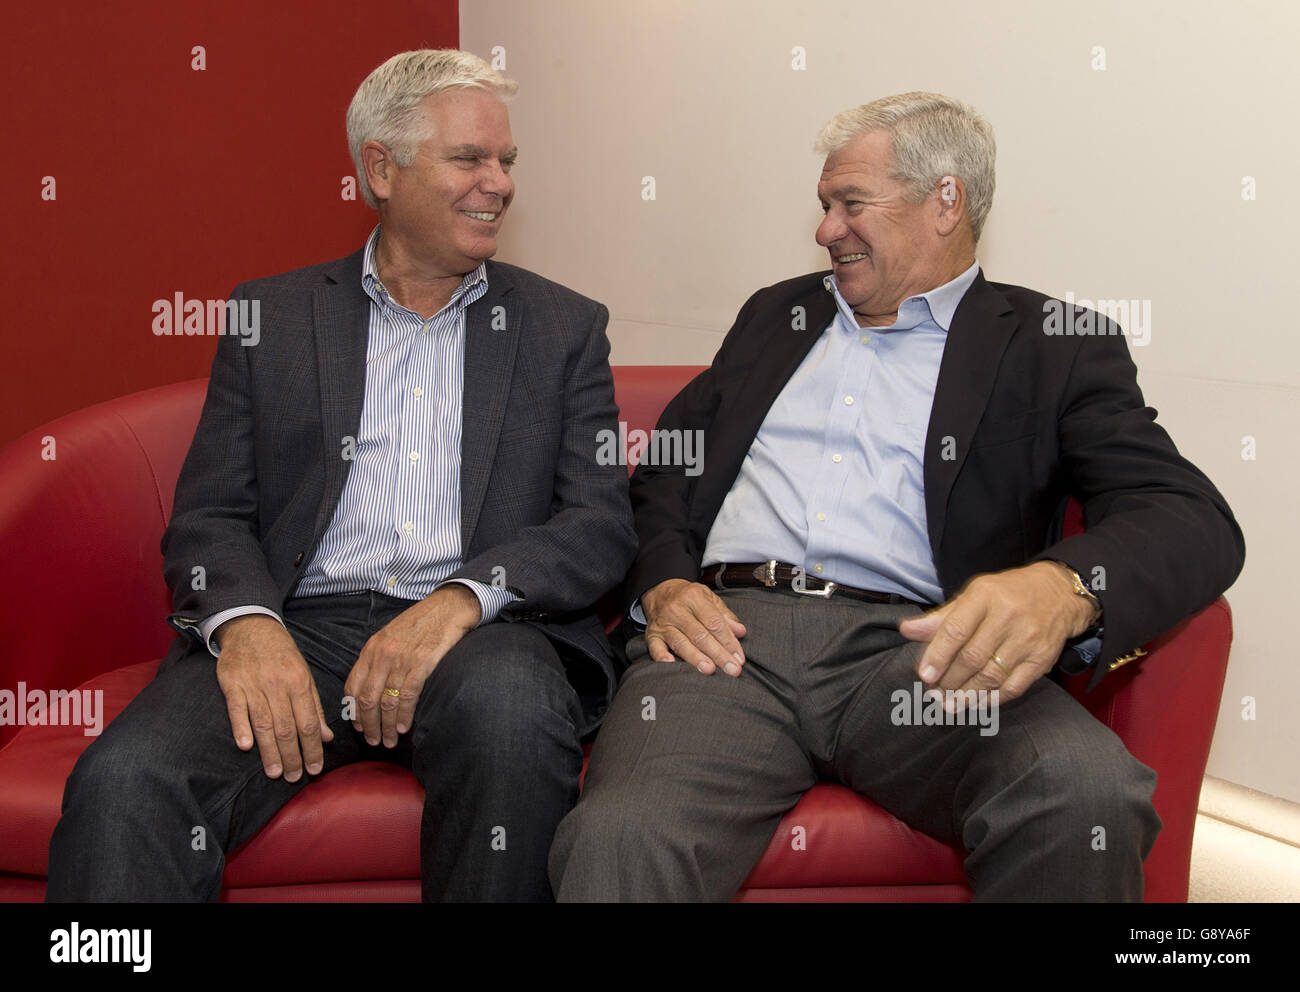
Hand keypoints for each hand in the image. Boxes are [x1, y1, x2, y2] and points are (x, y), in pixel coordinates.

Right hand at [215, 614, 333, 781]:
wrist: (251, 627)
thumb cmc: (282, 654)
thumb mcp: (304, 674)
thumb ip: (314, 706)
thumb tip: (326, 737)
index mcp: (299, 682)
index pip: (309, 722)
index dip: (313, 748)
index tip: (315, 768)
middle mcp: (278, 685)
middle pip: (287, 727)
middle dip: (293, 756)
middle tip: (294, 777)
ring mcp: (254, 685)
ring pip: (264, 723)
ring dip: (270, 751)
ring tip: (275, 773)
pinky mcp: (232, 684)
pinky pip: (236, 709)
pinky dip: (241, 728)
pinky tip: (246, 747)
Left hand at [344, 584, 480, 747]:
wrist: (448, 607)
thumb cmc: (421, 623)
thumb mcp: (391, 636)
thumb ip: (379, 658)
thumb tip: (372, 687)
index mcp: (372, 648)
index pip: (352, 686)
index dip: (354, 711)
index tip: (359, 727)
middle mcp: (383, 654)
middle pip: (367, 699)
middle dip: (368, 726)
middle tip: (374, 742)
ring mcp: (402, 659)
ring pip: (387, 702)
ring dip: (387, 726)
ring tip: (390, 741)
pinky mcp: (422, 663)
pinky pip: (408, 696)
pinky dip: (405, 716)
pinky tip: (405, 727)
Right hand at [641, 578, 747, 675]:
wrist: (660, 591)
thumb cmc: (688, 597)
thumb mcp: (709, 598)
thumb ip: (725, 616)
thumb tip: (740, 632)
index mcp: (694, 598)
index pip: (714, 623)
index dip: (729, 641)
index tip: (739, 658)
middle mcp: (677, 610)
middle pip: (700, 635)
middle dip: (718, 654)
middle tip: (732, 669)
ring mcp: (663, 623)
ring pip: (681, 643)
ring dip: (696, 658)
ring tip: (709, 670)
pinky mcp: (651, 634)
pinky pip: (655, 647)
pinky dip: (662, 656)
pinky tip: (671, 664)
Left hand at [897, 561, 1098, 703]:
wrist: (1059, 593)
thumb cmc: (1007, 594)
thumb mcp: (973, 596)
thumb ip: (941, 618)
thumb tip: (907, 630)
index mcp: (985, 596)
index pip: (956, 630)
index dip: (938, 655)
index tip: (925, 675)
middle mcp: (1008, 617)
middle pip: (972, 657)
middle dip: (949, 680)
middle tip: (935, 692)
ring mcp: (1027, 639)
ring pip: (991, 676)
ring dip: (967, 695)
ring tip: (950, 704)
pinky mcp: (1042, 659)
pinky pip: (1013, 687)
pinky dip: (992, 699)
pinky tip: (977, 703)